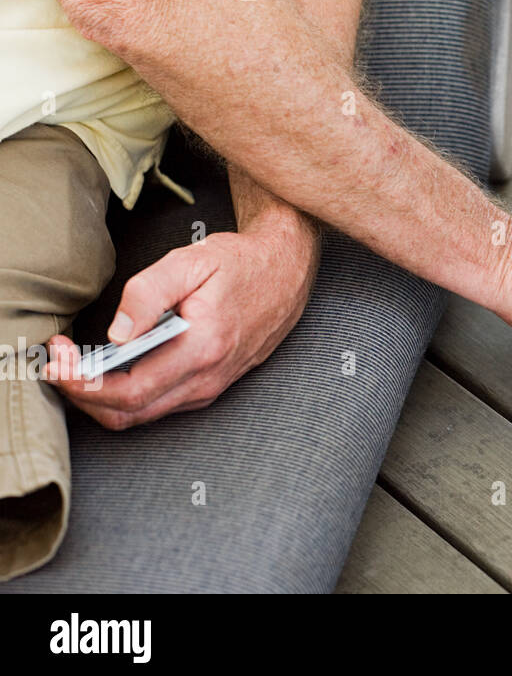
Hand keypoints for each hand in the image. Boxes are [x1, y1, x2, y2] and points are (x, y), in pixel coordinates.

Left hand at [49, 212, 319, 428]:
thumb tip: (115, 334)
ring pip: (144, 414)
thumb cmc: (242, 263)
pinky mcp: (214, 384)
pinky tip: (117, 365)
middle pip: (130, 414)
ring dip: (105, 396)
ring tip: (82, 361)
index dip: (83, 385)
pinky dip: (130, 393)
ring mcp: (213, 385)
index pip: (129, 391)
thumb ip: (147, 294)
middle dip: (84, 395)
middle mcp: (209, 376)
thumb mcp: (190, 261)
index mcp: (202, 348)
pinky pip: (162, 403)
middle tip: (62, 362)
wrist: (287, 269)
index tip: (59, 362)